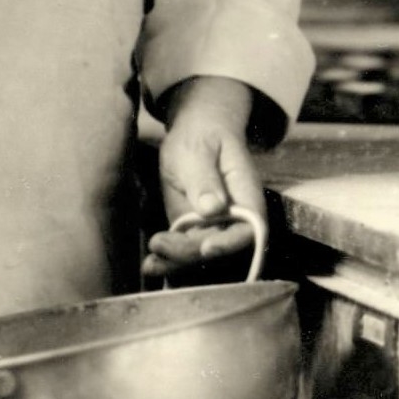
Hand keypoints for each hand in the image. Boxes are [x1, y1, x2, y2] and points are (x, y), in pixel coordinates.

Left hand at [146, 75, 263, 279]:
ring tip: (150, 265)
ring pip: (200, 256)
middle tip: (159, 246)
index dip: (230, 243)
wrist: (195, 133)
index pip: (248, 229)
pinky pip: (184, 251)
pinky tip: (150, 265)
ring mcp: (213, 227)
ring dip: (176, 264)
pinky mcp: (192, 230)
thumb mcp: (199, 149)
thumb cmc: (202, 135)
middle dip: (191, 255)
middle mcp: (234, 219)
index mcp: (246, 197)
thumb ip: (205, 177)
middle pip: (219, 248)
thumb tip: (213, 208)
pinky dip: (168, 260)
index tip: (207, 247)